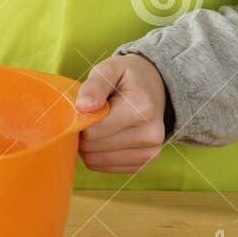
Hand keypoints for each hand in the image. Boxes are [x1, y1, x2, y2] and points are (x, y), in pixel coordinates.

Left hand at [76, 53, 169, 173]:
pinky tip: (106, 137)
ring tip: (99, 125)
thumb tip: (82, 108)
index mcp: (142, 109)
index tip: (83, 109)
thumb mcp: (111, 68)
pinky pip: (106, 168)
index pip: (93, 131)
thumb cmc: (128, 78)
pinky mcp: (145, 163)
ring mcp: (150, 152)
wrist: (158, 87)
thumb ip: (95, 85)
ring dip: (89, 146)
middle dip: (83, 134)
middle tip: (89, 116)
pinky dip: (99, 154)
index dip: (79, 122)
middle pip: (93, 149)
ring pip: (97, 161)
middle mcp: (150, 135)